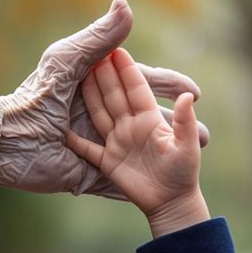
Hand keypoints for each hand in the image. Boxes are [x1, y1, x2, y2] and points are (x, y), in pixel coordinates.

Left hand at [0, 0, 209, 198]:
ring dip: (169, 152)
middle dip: (179, 123)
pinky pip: (118, 179)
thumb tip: (126, 4)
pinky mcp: (90, 173)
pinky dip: (139, 182)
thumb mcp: (67, 62)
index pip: (143, 84)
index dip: (170, 85)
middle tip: (209, 135)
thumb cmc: (36, 98)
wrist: (8, 144)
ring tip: (196, 158)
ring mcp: (98, 145)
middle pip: (149, 117)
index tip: (196, 92)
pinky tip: (163, 187)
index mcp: (99, 88)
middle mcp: (101, 116)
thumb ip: (98, 38)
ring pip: (142, 148)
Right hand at [66, 48, 209, 234]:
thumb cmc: (183, 174)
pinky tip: (62, 126)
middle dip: (104, 75)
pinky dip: (76, 139)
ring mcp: (118, 143)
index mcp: (149, 119)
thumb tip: (190, 95)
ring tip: (76, 77)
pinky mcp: (108, 162)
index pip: (136, 88)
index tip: (117, 49)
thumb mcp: (186, 147)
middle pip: (114, 97)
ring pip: (100, 115)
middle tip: (92, 53)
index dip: (127, 70)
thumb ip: (185, 122)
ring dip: (89, 97)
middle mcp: (131, 127)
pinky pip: (87, 149)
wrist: (172, 203)